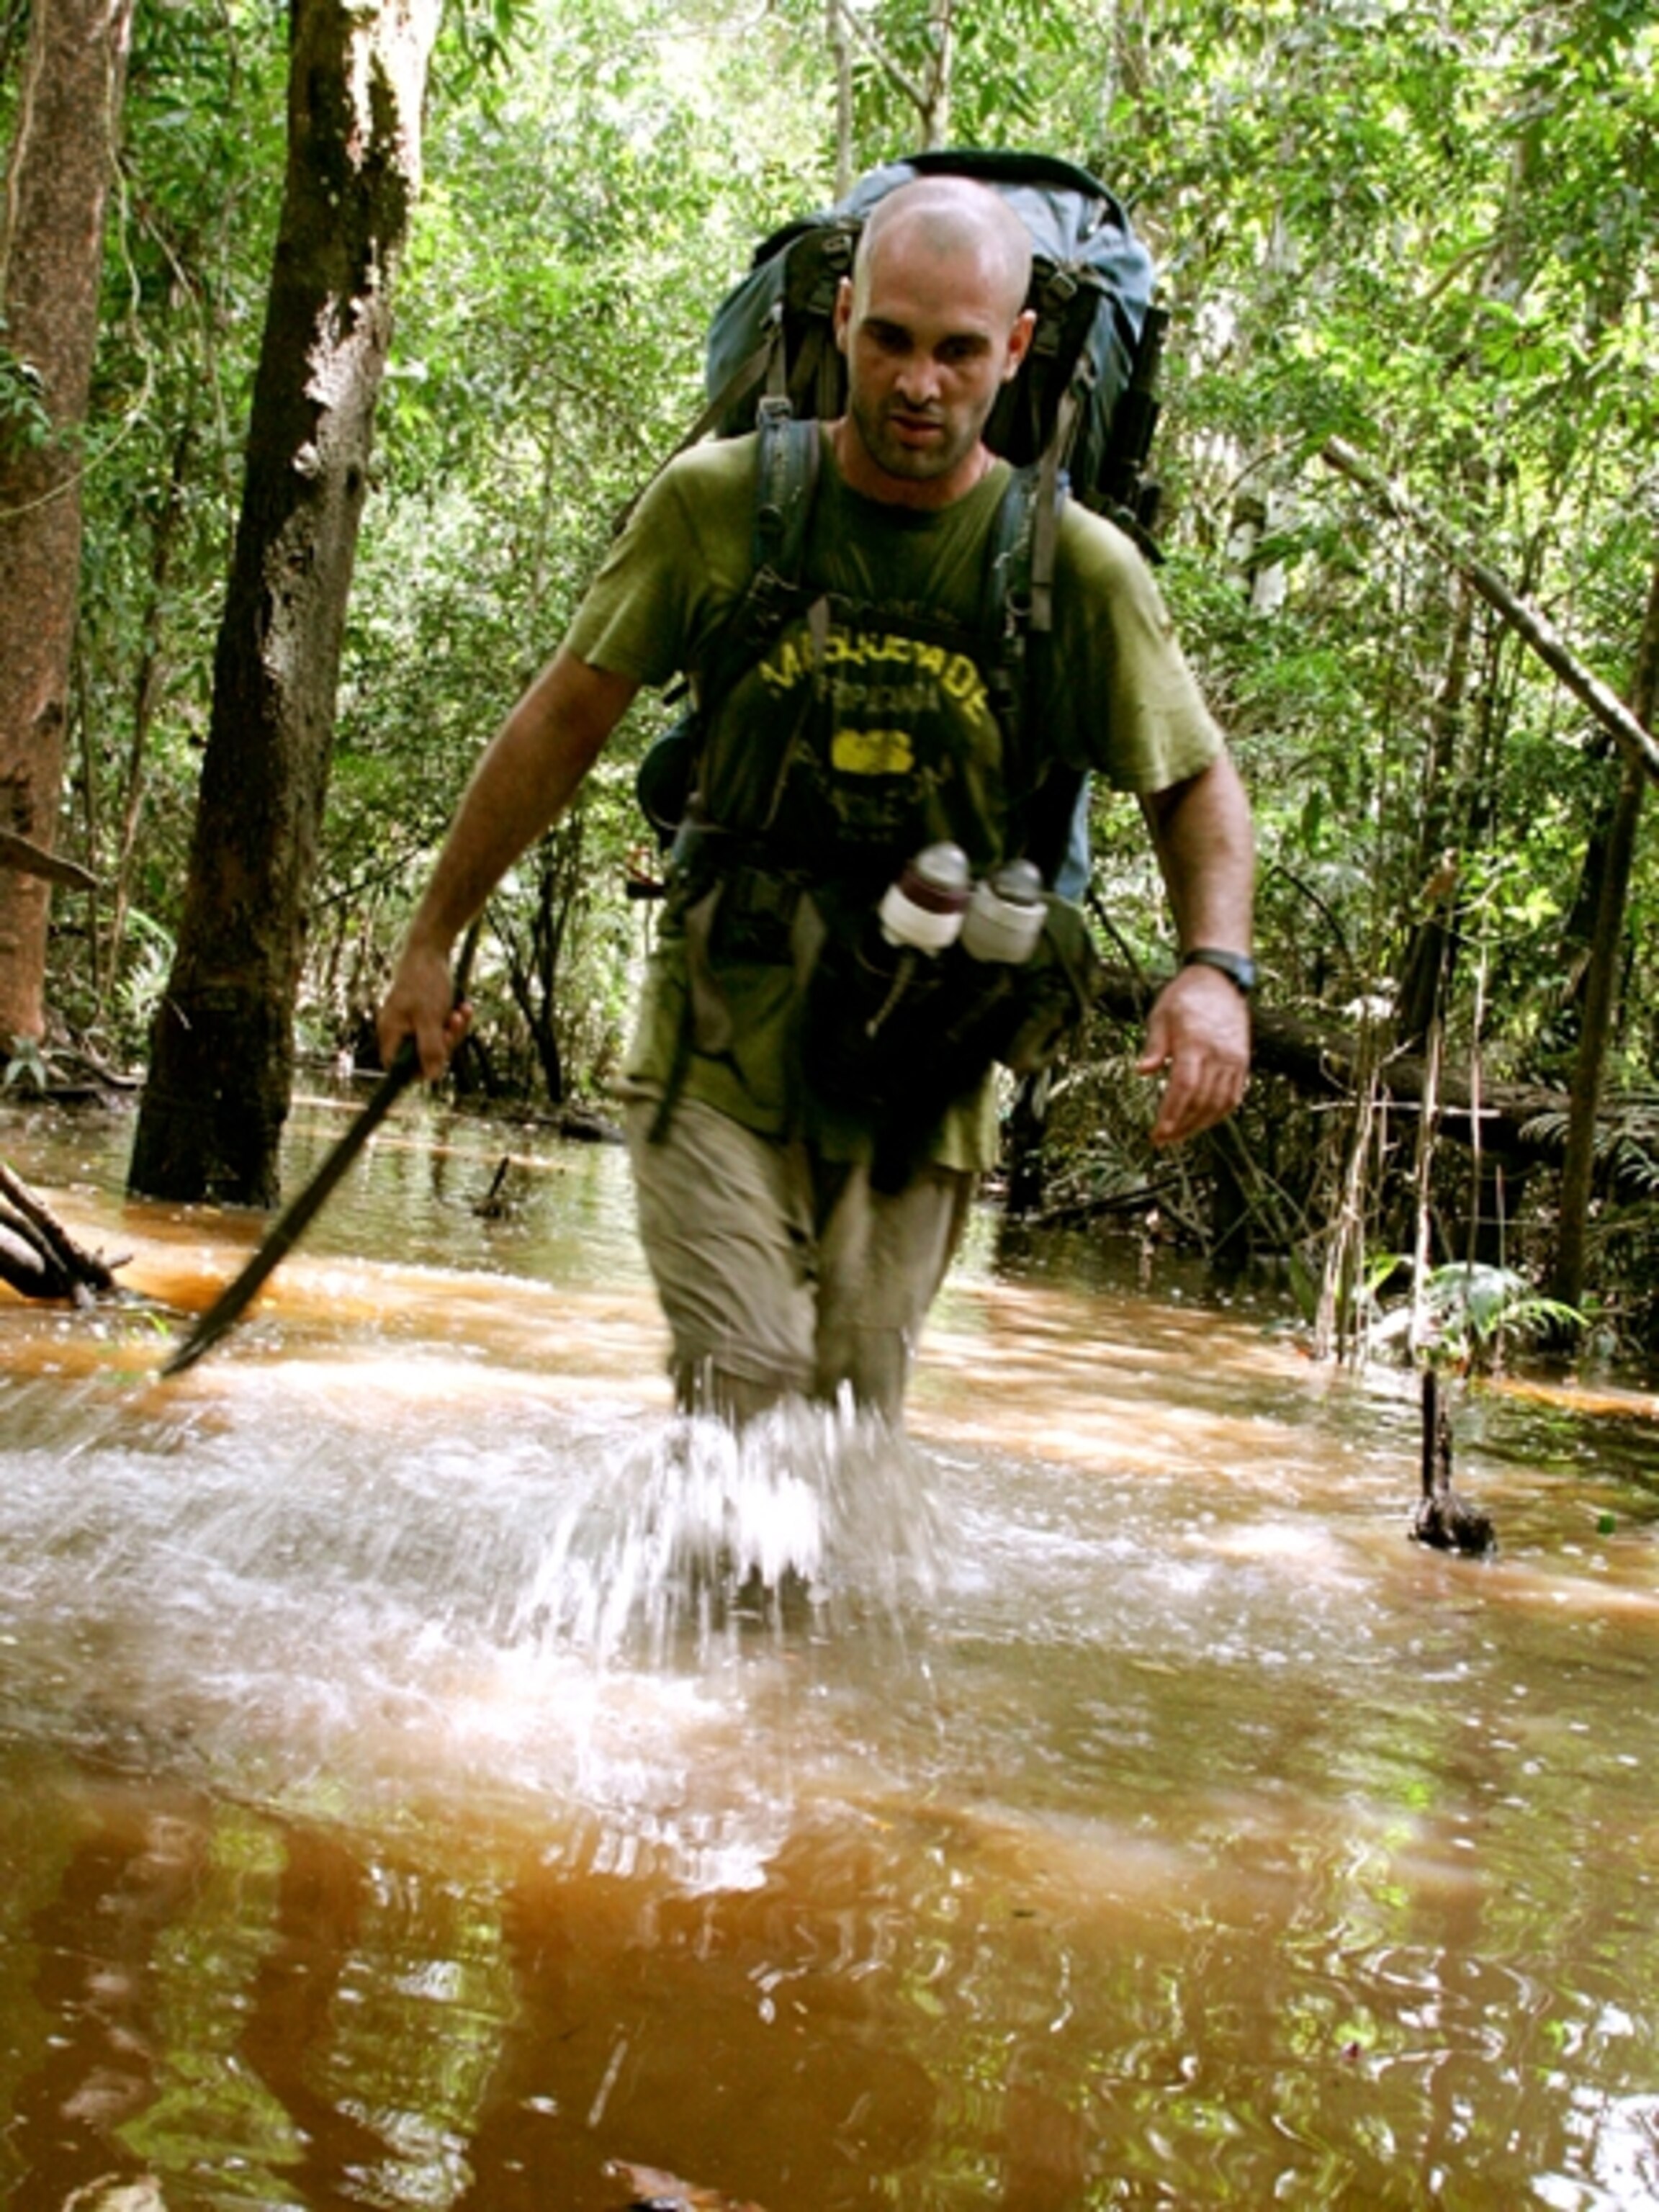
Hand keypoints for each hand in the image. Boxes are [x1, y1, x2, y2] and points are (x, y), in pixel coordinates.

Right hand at [378, 937, 470, 1081]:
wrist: (430, 949)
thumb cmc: (425, 981)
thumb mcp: (430, 1018)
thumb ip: (430, 1049)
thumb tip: (431, 1077)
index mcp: (391, 1033)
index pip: (398, 1068)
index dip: (420, 1070)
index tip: (441, 1058)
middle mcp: (397, 1030)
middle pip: (422, 1055)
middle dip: (445, 1043)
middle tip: (455, 1024)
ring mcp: (410, 1021)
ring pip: (435, 1041)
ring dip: (453, 1030)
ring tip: (462, 1012)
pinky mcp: (423, 1014)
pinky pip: (440, 1027)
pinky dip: (453, 1020)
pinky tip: (464, 1007)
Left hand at [1136, 963, 1250, 1145]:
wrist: (1220, 980)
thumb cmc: (1184, 997)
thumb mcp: (1160, 1015)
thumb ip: (1154, 1046)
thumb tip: (1141, 1071)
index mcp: (1195, 1042)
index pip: (1184, 1087)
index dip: (1171, 1114)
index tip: (1158, 1133)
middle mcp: (1219, 1054)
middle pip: (1201, 1101)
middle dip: (1181, 1125)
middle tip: (1162, 1140)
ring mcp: (1235, 1059)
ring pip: (1220, 1104)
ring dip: (1199, 1125)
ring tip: (1179, 1134)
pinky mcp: (1243, 1062)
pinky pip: (1233, 1096)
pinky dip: (1218, 1114)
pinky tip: (1201, 1121)